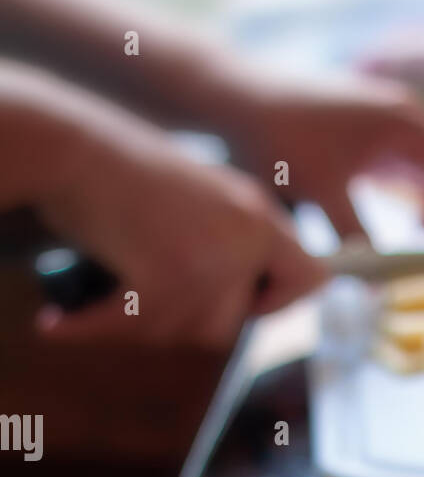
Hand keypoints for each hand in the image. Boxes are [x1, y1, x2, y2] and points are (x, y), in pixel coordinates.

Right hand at [35, 113, 327, 345]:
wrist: (74, 144)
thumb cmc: (129, 173)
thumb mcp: (210, 199)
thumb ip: (240, 245)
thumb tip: (252, 304)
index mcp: (262, 217)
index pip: (312, 280)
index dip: (280, 301)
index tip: (249, 302)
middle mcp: (243, 241)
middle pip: (232, 325)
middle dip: (192, 319)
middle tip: (153, 291)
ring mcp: (204, 263)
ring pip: (185, 333)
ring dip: (145, 319)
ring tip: (114, 280)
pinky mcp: (160, 279)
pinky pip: (132, 330)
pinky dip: (90, 327)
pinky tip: (57, 324)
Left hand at [225, 75, 423, 245]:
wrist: (236, 96)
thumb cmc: (276, 141)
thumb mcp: (319, 194)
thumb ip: (357, 240)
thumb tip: (383, 287)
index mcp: (408, 130)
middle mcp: (410, 119)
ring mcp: (395, 122)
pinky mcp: (378, 131)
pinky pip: (421, 170)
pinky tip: (418, 229)